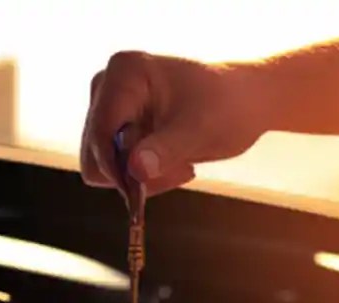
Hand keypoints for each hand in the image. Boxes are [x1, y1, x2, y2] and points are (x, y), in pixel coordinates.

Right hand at [81, 51, 269, 196]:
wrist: (243, 104)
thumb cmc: (227, 107)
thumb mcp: (200, 131)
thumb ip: (165, 150)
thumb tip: (135, 171)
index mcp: (125, 72)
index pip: (101, 130)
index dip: (115, 167)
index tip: (139, 194)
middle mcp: (107, 85)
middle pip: (95, 151)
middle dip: (131, 173)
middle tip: (177, 172)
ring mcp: (109, 107)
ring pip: (101, 165)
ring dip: (139, 178)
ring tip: (180, 166)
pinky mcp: (116, 128)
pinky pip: (113, 168)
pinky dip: (141, 176)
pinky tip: (173, 163)